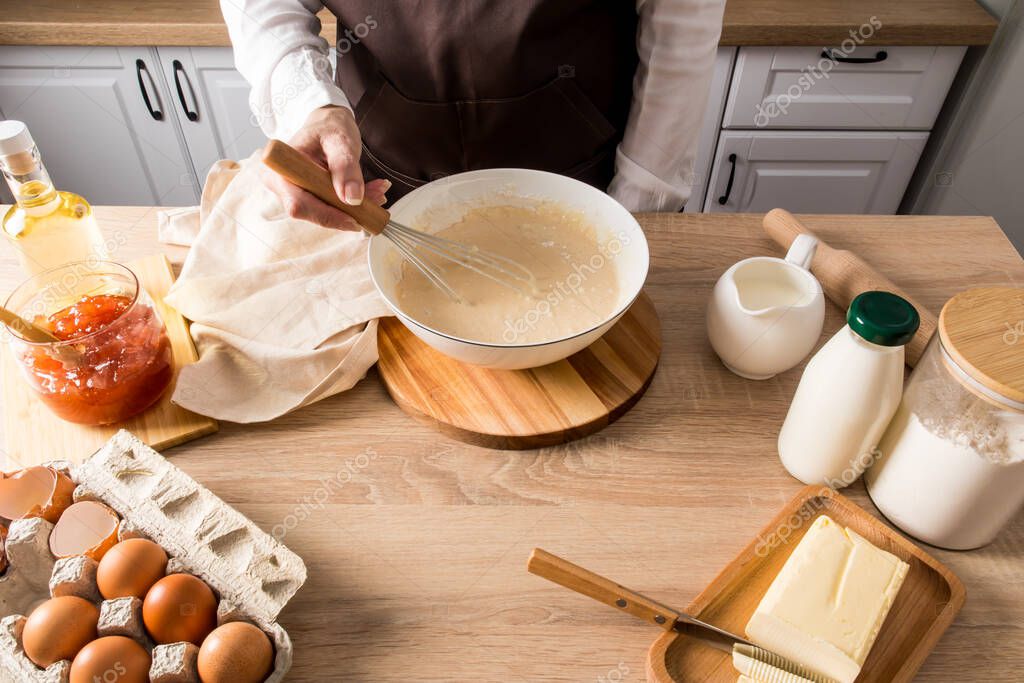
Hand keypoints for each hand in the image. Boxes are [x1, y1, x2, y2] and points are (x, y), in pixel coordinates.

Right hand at [261, 105, 389, 229]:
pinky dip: (355, 205)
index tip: (355, 219)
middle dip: (347, 212)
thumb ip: (345, 166)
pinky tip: (373, 193)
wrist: (328, 124)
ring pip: (327, 213)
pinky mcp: (312, 198)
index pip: (299, 204)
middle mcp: (284, 186)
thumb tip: (352, 198)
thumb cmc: (329, 126)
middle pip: (313, 213)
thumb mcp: (340, 139)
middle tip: (378, 198)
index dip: (327, 216)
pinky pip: (334, 209)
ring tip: (379, 191)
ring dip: (356, 208)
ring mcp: (297, 194)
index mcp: (282, 169)